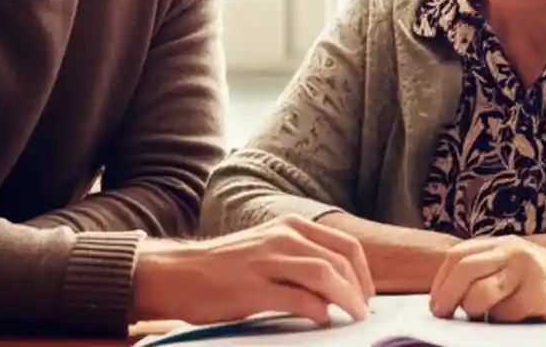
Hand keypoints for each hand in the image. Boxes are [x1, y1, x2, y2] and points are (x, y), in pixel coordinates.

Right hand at [132, 214, 374, 326]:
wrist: (179, 272)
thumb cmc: (226, 267)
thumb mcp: (268, 249)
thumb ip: (300, 259)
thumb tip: (338, 286)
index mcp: (289, 225)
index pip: (344, 245)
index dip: (363, 273)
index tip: (366, 294)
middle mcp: (282, 236)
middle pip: (339, 260)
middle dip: (359, 289)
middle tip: (362, 311)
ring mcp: (267, 260)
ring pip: (324, 275)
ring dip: (346, 299)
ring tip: (353, 317)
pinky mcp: (253, 287)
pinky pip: (299, 298)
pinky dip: (318, 310)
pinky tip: (321, 319)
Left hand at [429, 235, 545, 322]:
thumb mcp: (519, 263)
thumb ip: (491, 267)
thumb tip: (451, 291)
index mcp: (503, 243)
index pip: (458, 256)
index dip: (441, 279)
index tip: (436, 301)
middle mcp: (512, 250)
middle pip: (463, 270)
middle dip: (445, 295)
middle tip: (441, 314)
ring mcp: (525, 270)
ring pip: (479, 293)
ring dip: (472, 310)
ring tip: (479, 317)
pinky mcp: (538, 292)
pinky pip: (506, 313)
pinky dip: (505, 320)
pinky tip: (518, 316)